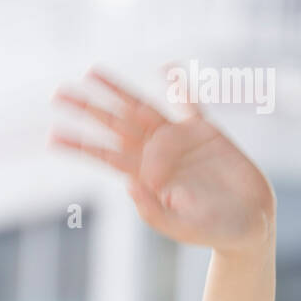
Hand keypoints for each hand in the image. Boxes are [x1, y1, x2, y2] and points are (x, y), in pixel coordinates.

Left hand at [49, 65, 275, 254]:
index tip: (51, 137)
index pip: (105, 156)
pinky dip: (179, 85)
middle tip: (56, 93)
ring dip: (117, 90)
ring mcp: (179, 140)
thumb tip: (129, 184)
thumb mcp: (179, 226)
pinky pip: (190, 102)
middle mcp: (156, 155)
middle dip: (87, 109)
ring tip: (91, 72)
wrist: (249, 223)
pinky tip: (165, 68)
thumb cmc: (212, 231)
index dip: (79, 145)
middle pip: (114, 124)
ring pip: (141, 107)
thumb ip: (152, 210)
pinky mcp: (207, 131)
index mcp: (144, 177)